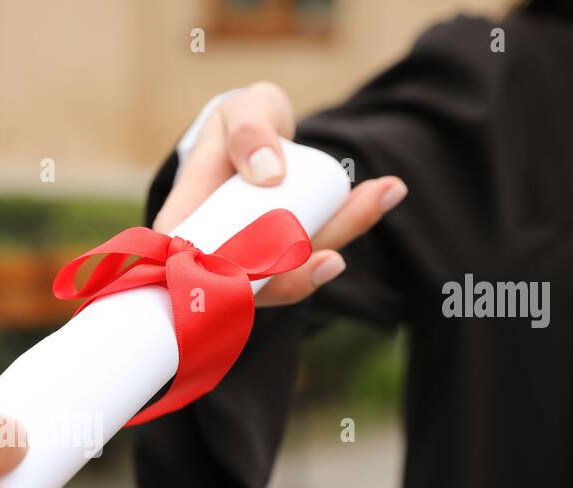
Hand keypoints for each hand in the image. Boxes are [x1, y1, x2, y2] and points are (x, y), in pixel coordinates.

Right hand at [153, 82, 408, 305]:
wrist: (260, 128)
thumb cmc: (238, 121)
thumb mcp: (240, 112)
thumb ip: (249, 131)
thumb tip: (270, 175)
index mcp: (186, 224)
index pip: (188, 272)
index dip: (215, 289)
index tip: (256, 281)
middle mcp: (218, 250)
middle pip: (250, 284)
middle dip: (296, 276)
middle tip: (334, 258)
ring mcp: (257, 256)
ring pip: (293, 268)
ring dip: (339, 238)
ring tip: (380, 194)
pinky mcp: (289, 250)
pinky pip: (319, 246)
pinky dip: (353, 220)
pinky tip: (387, 191)